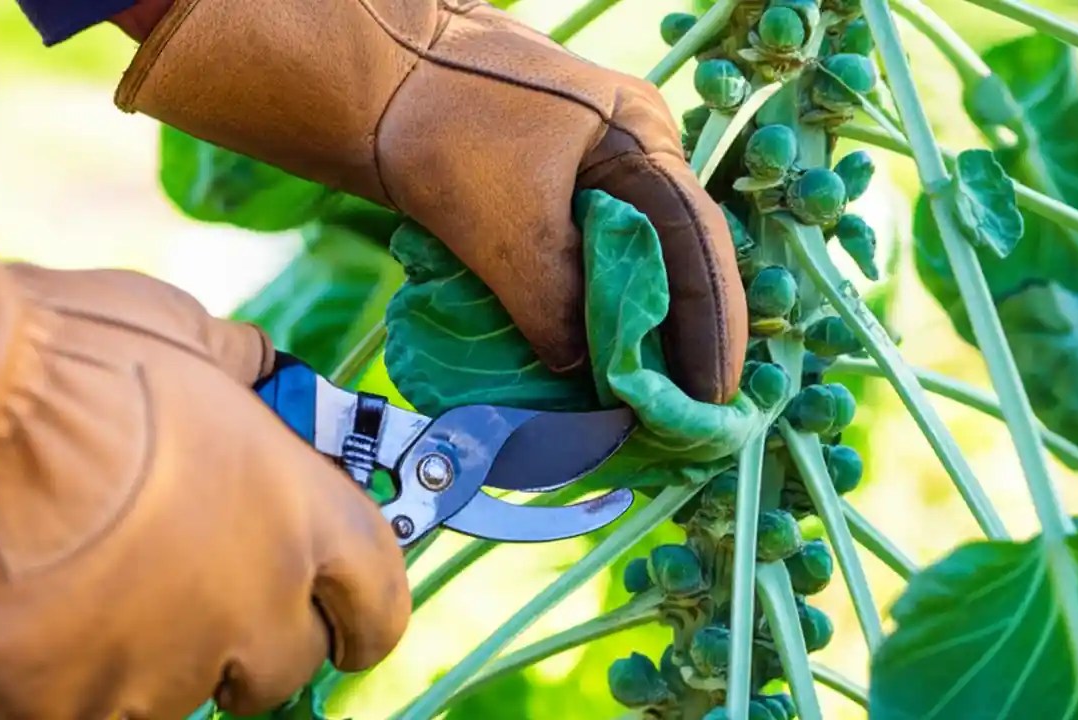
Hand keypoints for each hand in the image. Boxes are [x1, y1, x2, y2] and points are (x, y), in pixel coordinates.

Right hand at [0, 177, 409, 717]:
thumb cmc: (81, 354)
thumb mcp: (192, 338)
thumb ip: (241, 373)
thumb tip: (254, 368)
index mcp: (305, 516)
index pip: (379, 603)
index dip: (363, 619)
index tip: (349, 627)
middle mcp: (255, 603)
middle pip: (283, 667)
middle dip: (250, 644)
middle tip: (199, 603)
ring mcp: (166, 665)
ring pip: (180, 700)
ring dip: (149, 663)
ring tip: (98, 599)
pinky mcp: (69, 701)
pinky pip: (75, 716)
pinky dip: (50, 687)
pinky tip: (25, 634)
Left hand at [113, 0, 747, 403]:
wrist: (364, 81)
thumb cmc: (443, 129)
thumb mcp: (508, 226)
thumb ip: (553, 305)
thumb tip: (585, 377)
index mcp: (639, 138)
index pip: (696, 241)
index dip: (711, 325)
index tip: (713, 396)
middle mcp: (625, 155)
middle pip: (671, 258)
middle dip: (679, 337)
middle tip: (689, 413)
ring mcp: (584, 174)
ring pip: (625, 266)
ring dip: (632, 331)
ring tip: (646, 403)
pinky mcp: (541, 197)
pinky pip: (579, 265)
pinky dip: (584, 314)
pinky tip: (588, 364)